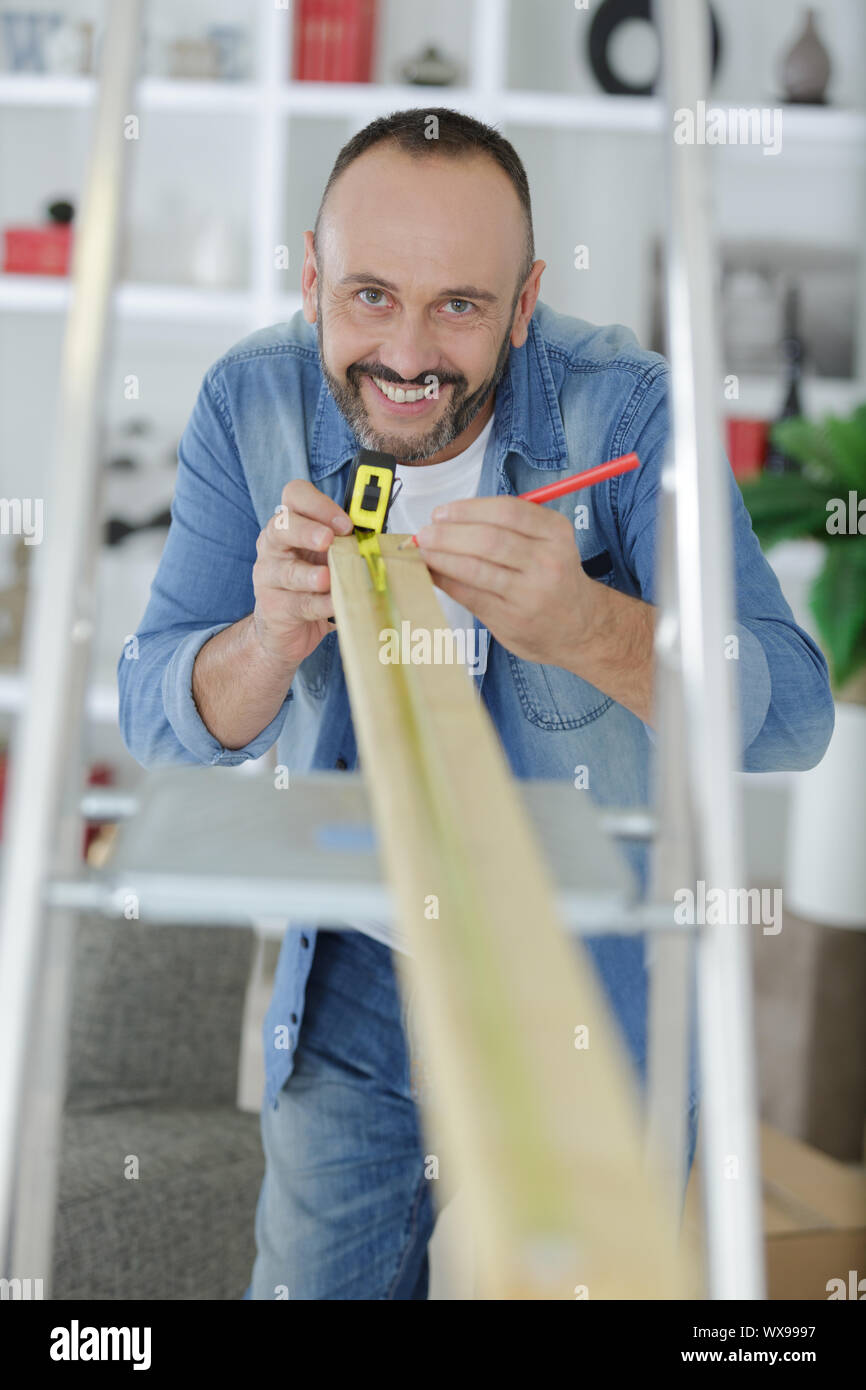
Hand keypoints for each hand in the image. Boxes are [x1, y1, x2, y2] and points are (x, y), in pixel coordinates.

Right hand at [252, 479, 353, 667]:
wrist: (287, 628)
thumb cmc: (309, 585)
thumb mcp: (328, 556)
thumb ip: (344, 543)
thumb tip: (375, 537)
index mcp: (290, 524)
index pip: (295, 496)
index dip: (319, 504)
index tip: (345, 523)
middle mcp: (274, 545)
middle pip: (282, 526)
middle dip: (307, 531)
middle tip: (328, 540)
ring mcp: (269, 576)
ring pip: (287, 570)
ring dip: (310, 574)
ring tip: (328, 578)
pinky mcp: (274, 607)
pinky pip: (300, 604)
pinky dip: (321, 604)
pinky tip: (336, 603)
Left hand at [414, 496, 596, 665]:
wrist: (581, 628)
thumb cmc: (554, 579)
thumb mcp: (548, 543)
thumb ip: (508, 528)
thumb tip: (448, 520)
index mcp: (556, 532)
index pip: (506, 511)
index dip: (467, 509)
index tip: (441, 512)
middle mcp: (547, 561)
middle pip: (488, 539)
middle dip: (448, 534)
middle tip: (424, 532)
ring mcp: (529, 592)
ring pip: (475, 568)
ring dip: (441, 557)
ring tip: (421, 550)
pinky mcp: (511, 618)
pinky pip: (469, 594)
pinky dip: (445, 580)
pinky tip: (432, 573)